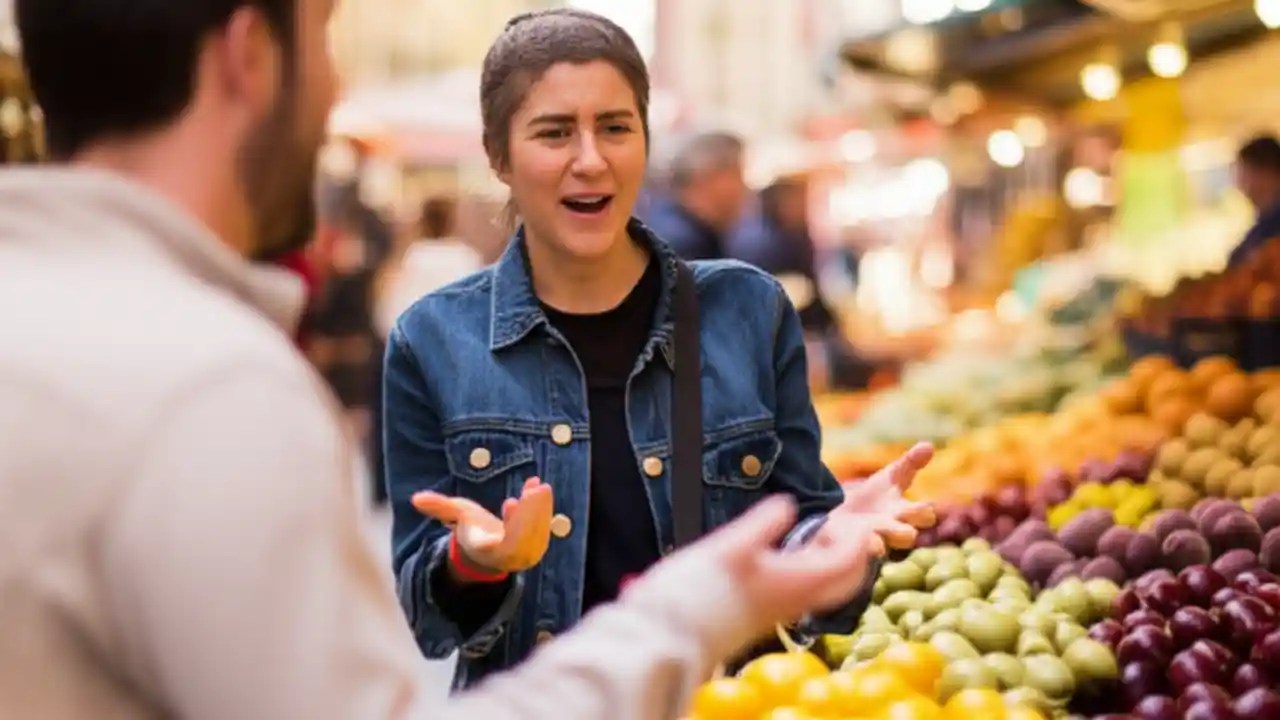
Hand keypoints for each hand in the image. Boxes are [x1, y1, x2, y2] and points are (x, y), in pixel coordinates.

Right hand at [412, 477, 553, 578]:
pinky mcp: (536, 548)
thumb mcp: (455, 516)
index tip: (510, 501)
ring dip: (541, 508)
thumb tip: (416, 499)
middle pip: (525, 537)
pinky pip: (542, 530)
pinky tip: (538, 487)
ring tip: (538, 485)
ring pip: (537, 532)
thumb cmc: (470, 529)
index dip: (512, 523)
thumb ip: (438, 507)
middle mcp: (507, 557)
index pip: (503, 541)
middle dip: (531, 512)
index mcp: (486, 551)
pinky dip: (543, 509)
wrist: (486, 548)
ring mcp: (524, 555)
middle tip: (537, 487)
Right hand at [623, 496, 886, 657]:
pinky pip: (804, 592)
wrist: (670, 634)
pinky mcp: (765, 614)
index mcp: (798, 582)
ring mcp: (782, 610)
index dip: (854, 534)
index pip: (851, 560)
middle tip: (829, 526)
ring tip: (807, 536)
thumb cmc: (699, 591)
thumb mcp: (731, 545)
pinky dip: (808, 570)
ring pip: (827, 588)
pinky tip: (781, 554)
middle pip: (848, 580)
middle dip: (850, 551)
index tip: (835, 516)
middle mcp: (797, 601)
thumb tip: (788, 503)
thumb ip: (763, 523)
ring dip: (829, 560)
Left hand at [830, 442, 936, 549]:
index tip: (925, 507)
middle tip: (902, 521)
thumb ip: (911, 463)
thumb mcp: (892, 477)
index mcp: (904, 512)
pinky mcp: (854, 546)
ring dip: (883, 540)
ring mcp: (873, 539)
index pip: (925, 515)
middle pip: (908, 536)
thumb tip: (929, 445)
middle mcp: (892, 530)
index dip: (925, 512)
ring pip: (883, 547)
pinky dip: (862, 546)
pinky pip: (860, 552)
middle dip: (905, 530)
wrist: (845, 518)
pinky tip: (859, 539)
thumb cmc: (875, 497)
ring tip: (876, 535)